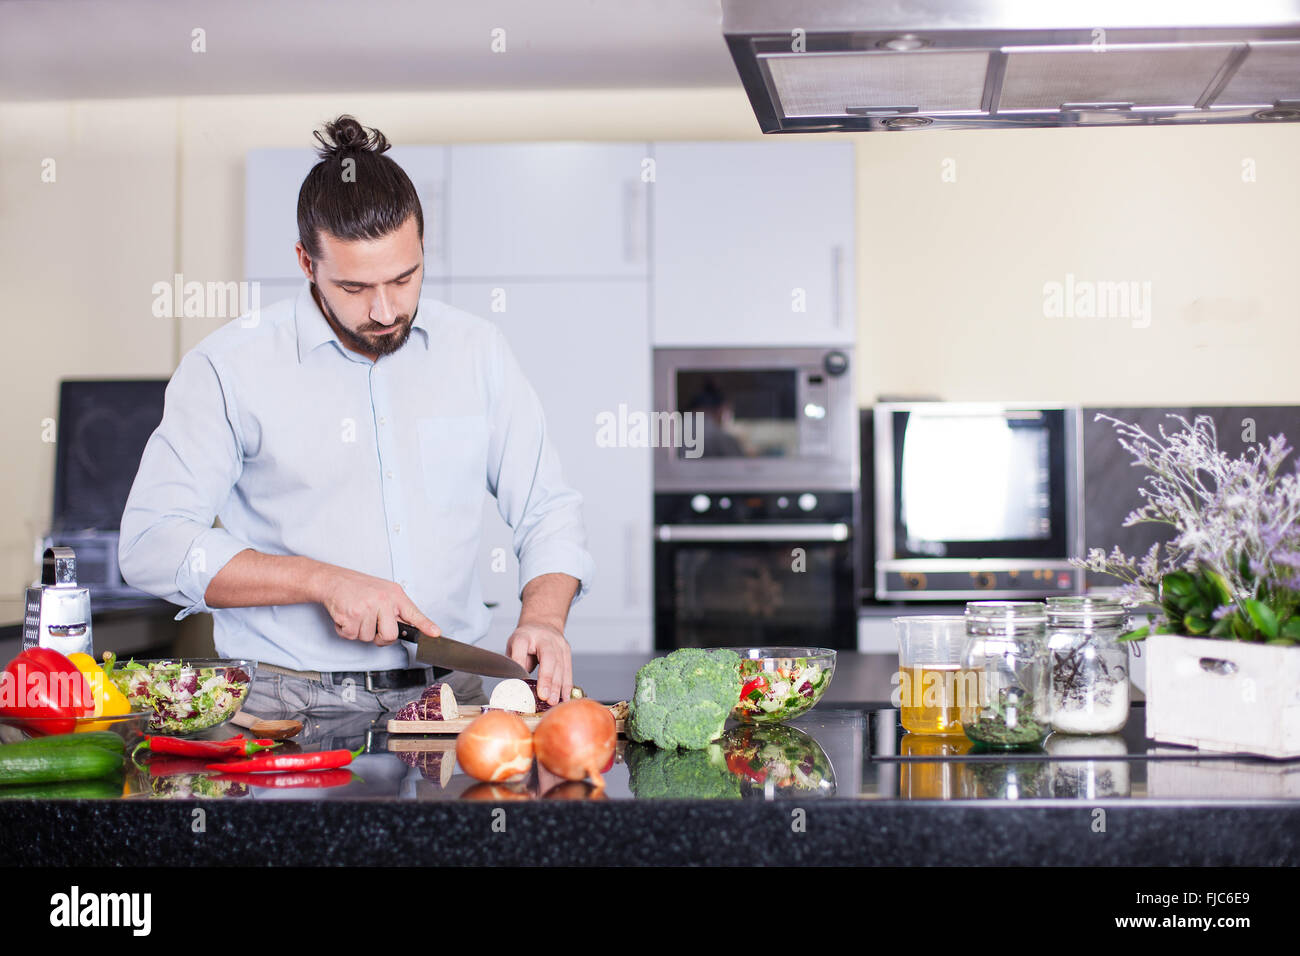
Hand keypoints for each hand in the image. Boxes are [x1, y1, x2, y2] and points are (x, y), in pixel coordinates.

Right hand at [315, 565, 439, 646]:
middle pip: (390, 635)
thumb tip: (407, 627)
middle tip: (372, 624)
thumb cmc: (358, 587)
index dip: (425, 626)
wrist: (333, 581)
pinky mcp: (350, 616)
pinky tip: (347, 616)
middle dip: (380, 637)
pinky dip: (346, 630)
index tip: (435, 634)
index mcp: (394, 595)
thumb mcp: (384, 592)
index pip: (414, 613)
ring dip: (360, 631)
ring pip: (368, 638)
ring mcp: (366, 608)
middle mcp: (382, 600)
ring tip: (357, 614)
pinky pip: (352, 636)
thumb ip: (396, 609)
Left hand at [505, 622, 571, 705]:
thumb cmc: (525, 639)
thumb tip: (517, 685)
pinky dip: (567, 685)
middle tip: (545, 697)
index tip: (521, 678)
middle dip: (547, 679)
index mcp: (525, 635)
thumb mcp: (513, 647)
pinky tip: (564, 696)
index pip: (521, 646)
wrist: (542, 624)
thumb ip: (515, 663)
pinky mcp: (567, 650)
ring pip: (560, 665)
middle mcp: (544, 637)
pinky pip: (568, 669)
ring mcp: (558, 643)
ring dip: (558, 686)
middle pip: (548, 657)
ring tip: (554, 701)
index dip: (521, 662)